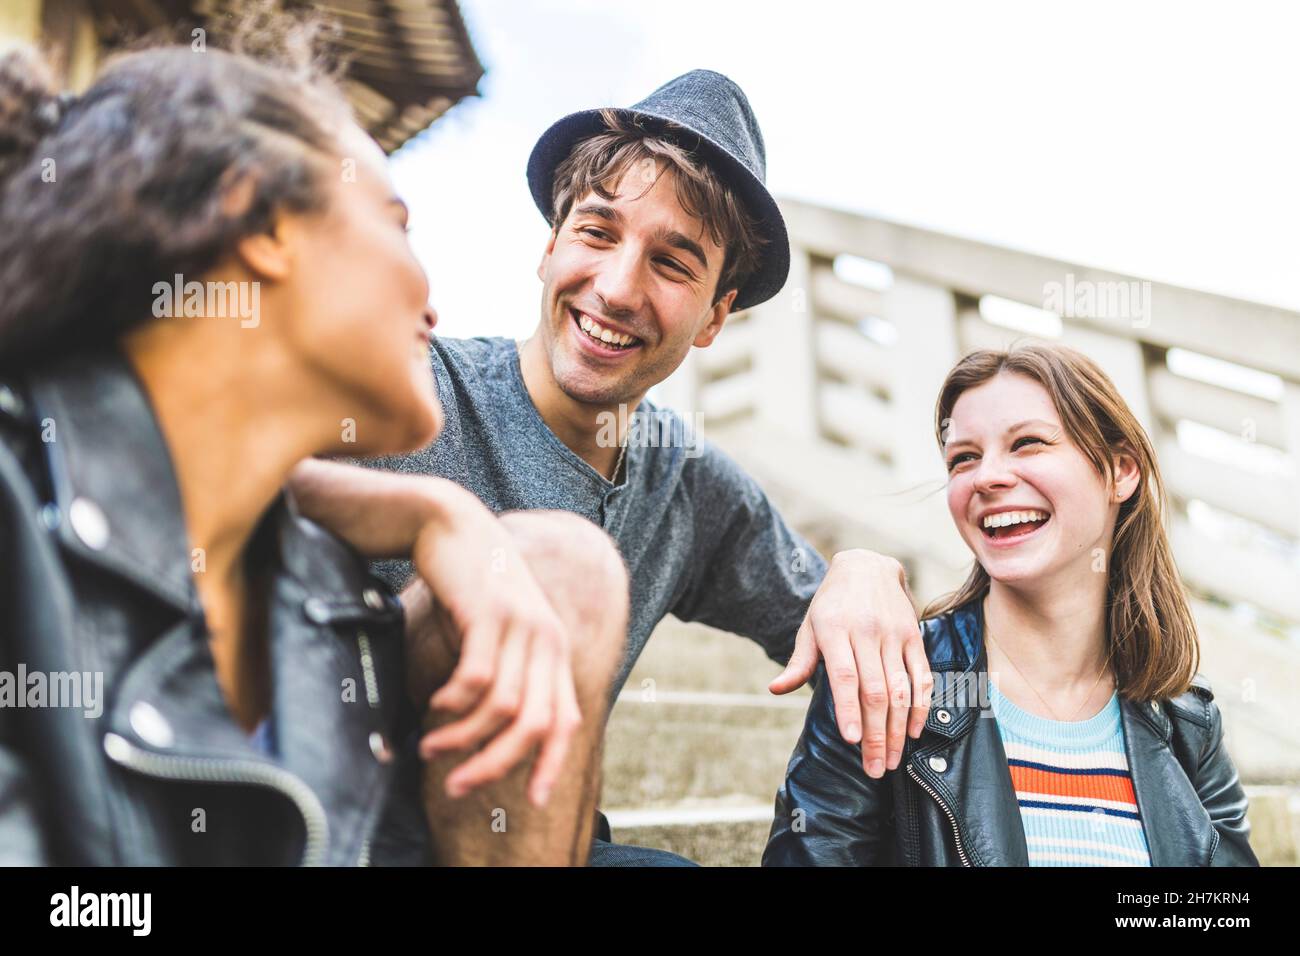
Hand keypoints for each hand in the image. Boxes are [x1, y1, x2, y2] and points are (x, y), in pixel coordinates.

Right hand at [405, 489, 581, 807]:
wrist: (450, 523)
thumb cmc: (471, 583)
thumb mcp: (501, 629)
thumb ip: (509, 670)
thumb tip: (496, 730)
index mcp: (555, 650)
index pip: (566, 721)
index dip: (550, 764)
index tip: (530, 800)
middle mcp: (548, 640)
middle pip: (535, 725)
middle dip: (497, 765)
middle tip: (459, 786)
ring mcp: (523, 625)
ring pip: (503, 707)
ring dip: (463, 737)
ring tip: (431, 746)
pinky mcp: (491, 613)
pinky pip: (476, 678)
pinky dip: (453, 703)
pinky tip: (432, 705)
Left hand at [769, 549, 931, 777]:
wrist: (867, 564)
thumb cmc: (832, 603)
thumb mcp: (809, 626)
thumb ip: (798, 661)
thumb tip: (776, 689)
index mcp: (835, 630)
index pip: (844, 676)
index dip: (849, 709)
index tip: (852, 741)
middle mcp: (867, 632)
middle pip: (874, 690)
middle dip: (876, 734)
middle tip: (875, 768)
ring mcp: (894, 634)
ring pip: (900, 689)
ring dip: (898, 729)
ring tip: (892, 760)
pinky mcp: (914, 636)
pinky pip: (922, 676)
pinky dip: (920, 706)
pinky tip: (913, 731)